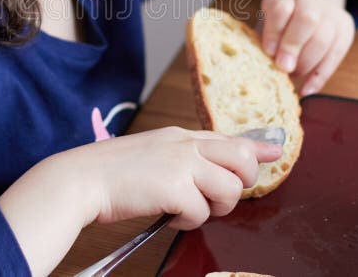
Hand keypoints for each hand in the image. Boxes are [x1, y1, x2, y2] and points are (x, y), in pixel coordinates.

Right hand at [51, 126, 282, 231]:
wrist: (81, 178)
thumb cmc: (111, 171)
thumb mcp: (151, 152)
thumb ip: (181, 157)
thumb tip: (206, 172)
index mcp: (179, 135)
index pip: (228, 138)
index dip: (256, 147)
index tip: (276, 151)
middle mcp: (186, 144)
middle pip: (241, 157)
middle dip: (242, 181)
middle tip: (218, 196)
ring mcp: (182, 164)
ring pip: (229, 190)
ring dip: (214, 207)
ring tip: (188, 209)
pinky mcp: (175, 187)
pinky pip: (202, 212)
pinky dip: (188, 221)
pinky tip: (169, 216)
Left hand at [257, 0, 354, 95]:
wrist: (312, 4)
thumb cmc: (280, 22)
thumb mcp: (266, 22)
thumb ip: (262, 39)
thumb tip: (256, 66)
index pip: (280, 8)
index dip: (274, 31)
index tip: (268, 52)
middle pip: (306, 20)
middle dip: (294, 46)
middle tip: (283, 67)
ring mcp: (331, 13)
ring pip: (324, 38)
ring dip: (307, 63)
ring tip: (292, 75)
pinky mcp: (346, 29)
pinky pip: (336, 55)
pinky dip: (320, 76)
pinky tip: (307, 90)